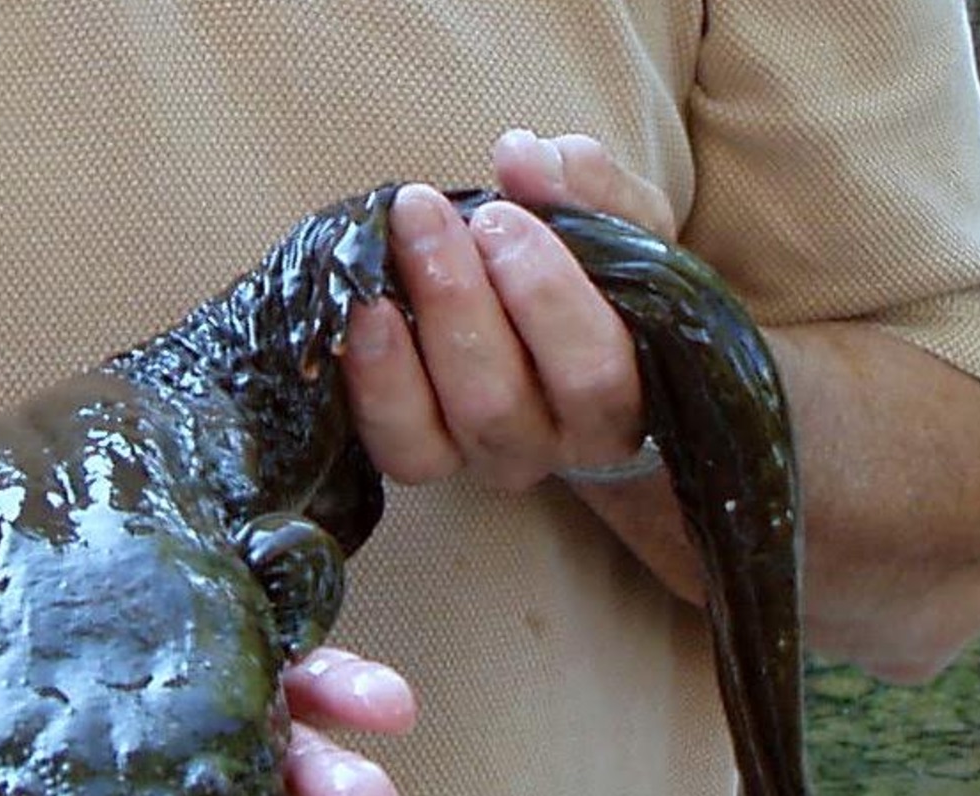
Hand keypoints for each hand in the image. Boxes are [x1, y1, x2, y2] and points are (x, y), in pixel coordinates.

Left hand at [342, 129, 677, 491]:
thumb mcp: (620, 227)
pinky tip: (356, 310)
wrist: (556, 334)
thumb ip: (589, 189)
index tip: (502, 216)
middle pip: (500, 401)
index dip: (546, 297)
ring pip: (440, 426)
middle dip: (455, 299)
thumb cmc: (599, 280)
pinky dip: (370, 380)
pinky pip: (394, 442)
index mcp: (624, 397)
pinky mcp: (425, 457)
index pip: (594, 371)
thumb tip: (523, 154)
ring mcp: (485, 457)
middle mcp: (556, 444)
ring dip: (403, 335)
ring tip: (384, 249)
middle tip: (424, 213)